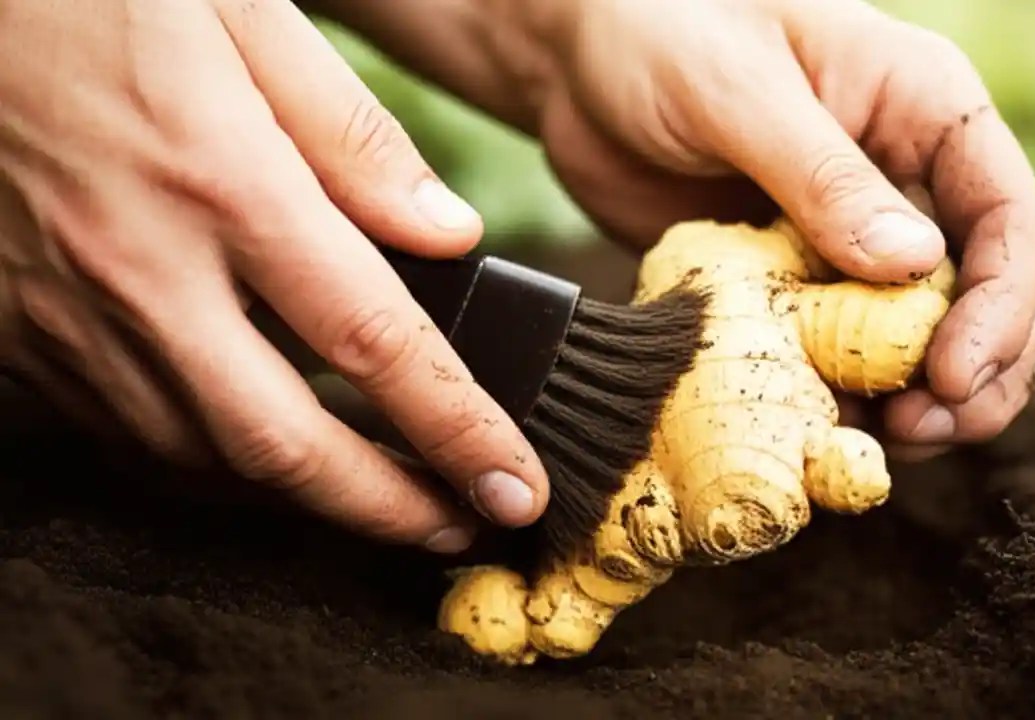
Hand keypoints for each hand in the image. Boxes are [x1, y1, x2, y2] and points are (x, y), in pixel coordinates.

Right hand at [0, 0, 548, 551]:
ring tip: (381, 497)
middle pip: (284, 445)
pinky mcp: (17, 332)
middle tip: (460, 529)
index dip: (458, 433)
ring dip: (303, 496)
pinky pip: (123, 435)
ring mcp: (63, 315)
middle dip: (387, 509)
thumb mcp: (245, 16)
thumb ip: (354, 136)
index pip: (374, 343)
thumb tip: (449, 237)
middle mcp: (139, 271)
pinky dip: (208, 461)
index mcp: (221, 182)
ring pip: (200, 459)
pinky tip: (262, 448)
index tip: (513, 487)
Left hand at [529, 0, 1034, 459]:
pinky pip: (838, 351)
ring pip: (919, 334)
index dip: (1000, 306)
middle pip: (984, 292)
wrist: (575, 64)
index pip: (1007, 216)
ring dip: (914, 397)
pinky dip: (841, 396)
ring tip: (876, 441)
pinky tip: (818, 427)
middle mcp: (904, 178)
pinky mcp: (796, 279)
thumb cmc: (660, 33)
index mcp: (924, 108)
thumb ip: (823, 176)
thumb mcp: (739, 91)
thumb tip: (913, 267)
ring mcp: (851, 236)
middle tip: (922, 431)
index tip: (953, 376)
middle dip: (972, 371)